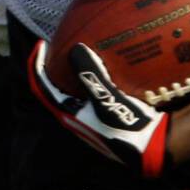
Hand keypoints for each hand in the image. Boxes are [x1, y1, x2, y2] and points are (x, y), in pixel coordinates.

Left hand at [27, 40, 171, 178]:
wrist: (152, 146)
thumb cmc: (127, 127)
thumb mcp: (108, 100)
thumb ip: (91, 76)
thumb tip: (75, 49)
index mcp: (68, 113)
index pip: (42, 87)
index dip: (37, 65)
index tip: (42, 44)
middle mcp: (74, 114)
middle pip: (54, 86)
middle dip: (53, 65)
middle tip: (60, 43)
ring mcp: (88, 115)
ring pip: (71, 88)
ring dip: (70, 70)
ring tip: (78, 48)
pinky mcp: (102, 113)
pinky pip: (88, 90)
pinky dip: (89, 75)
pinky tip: (101, 63)